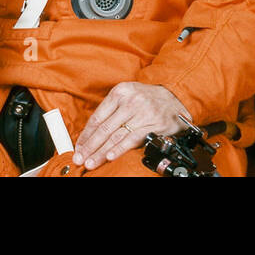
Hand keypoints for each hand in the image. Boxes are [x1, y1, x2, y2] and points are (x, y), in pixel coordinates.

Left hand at [73, 82, 187, 169]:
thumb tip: (92, 134)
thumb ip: (112, 111)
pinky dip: (120, 149)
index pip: (97, 117)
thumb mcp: (128, 96)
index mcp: (119, 93)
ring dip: (101, 152)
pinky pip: (133, 139)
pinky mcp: (153, 125)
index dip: (86, 135)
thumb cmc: (148, 99)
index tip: (78, 148)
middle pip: (104, 128)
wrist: (176, 97)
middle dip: (90, 146)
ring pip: (116, 136)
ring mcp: (142, 113)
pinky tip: (110, 156)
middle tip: (79, 159)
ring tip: (91, 162)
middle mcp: (129, 101)